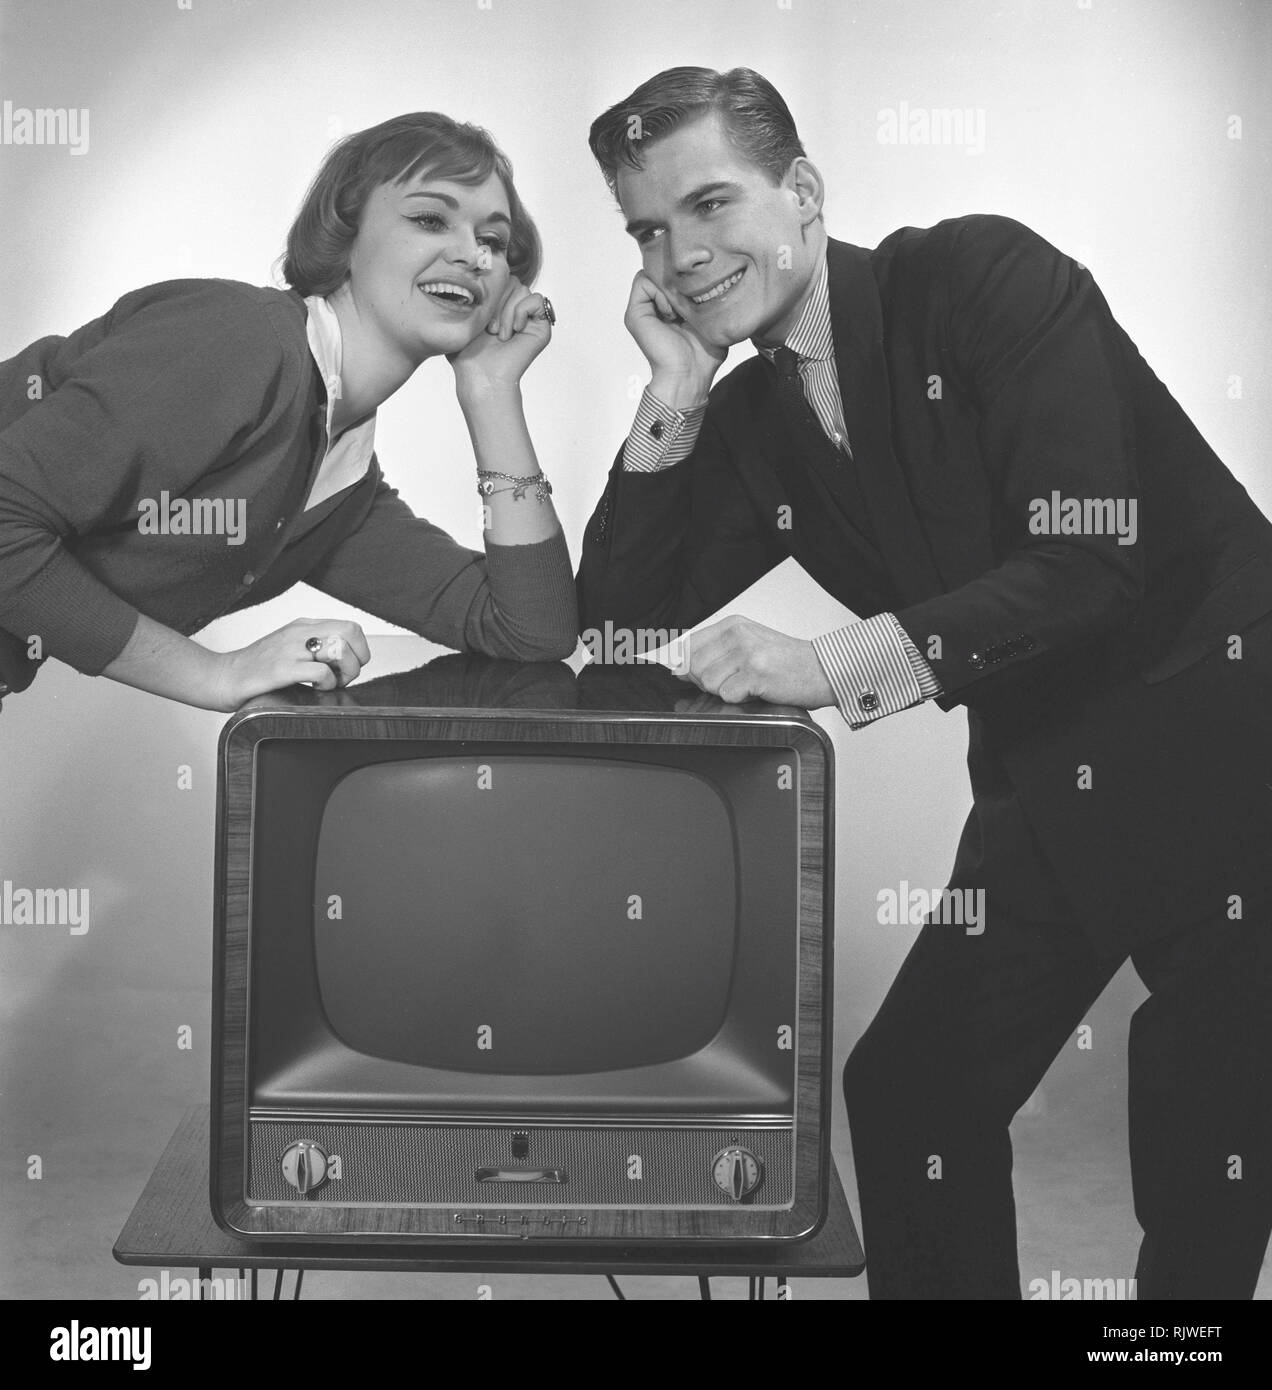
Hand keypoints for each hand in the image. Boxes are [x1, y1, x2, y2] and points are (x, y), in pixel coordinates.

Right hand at [211, 618, 370, 710]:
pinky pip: (321, 672)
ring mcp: (290, 649)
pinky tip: (314, 689)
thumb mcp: (290, 648)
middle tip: (343, 677)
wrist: (222, 677)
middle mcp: (299, 632)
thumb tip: (347, 661)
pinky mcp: (282, 668)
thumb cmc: (257, 669)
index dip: (359, 649)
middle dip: (357, 659)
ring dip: (344, 672)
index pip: (350, 627)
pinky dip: (326, 684)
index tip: (347, 668)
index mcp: (304, 626)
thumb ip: (316, 648)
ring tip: (329, 684)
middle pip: (350, 632)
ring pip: (339, 649)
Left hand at [448, 277, 550, 397]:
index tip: (479, 318)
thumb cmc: (469, 353)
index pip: (497, 277)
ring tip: (499, 334)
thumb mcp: (461, 315)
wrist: (482, 376)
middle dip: (496, 302)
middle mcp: (514, 309)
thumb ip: (466, 290)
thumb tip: (469, 262)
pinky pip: (537, 300)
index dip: (488, 292)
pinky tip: (513, 330)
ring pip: (521, 288)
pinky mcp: (542, 326)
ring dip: (506, 311)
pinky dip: (521, 312)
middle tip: (489, 329)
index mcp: (497, 304)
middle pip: (510, 279)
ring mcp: (528, 317)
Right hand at [624, 271, 726, 403]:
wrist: (690, 375)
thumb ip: (705, 297)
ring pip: (650, 274)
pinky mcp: (635, 314)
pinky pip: (642, 281)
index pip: (670, 276)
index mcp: (668, 310)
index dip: (683, 277)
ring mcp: (642, 311)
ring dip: (667, 287)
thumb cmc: (703, 355)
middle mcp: (653, 308)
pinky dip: (658, 291)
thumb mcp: (710, 318)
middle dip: (676, 280)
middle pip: (660, 272)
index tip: (697, 295)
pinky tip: (670, 312)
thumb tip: (709, 277)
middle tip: (688, 302)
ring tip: (678, 311)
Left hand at [679, 616, 834, 707]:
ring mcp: (746, 652)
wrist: (823, 670)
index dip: (686, 667)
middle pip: (694, 667)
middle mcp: (737, 634)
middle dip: (707, 683)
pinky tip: (757, 690)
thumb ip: (715, 655)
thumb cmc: (788, 663)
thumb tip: (679, 670)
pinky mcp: (756, 673)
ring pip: (708, 682)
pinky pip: (727, 695)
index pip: (688, 646)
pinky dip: (740, 699)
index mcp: (732, 625)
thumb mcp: (749, 647)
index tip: (695, 675)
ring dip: (725, 691)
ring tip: (748, 685)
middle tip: (733, 683)